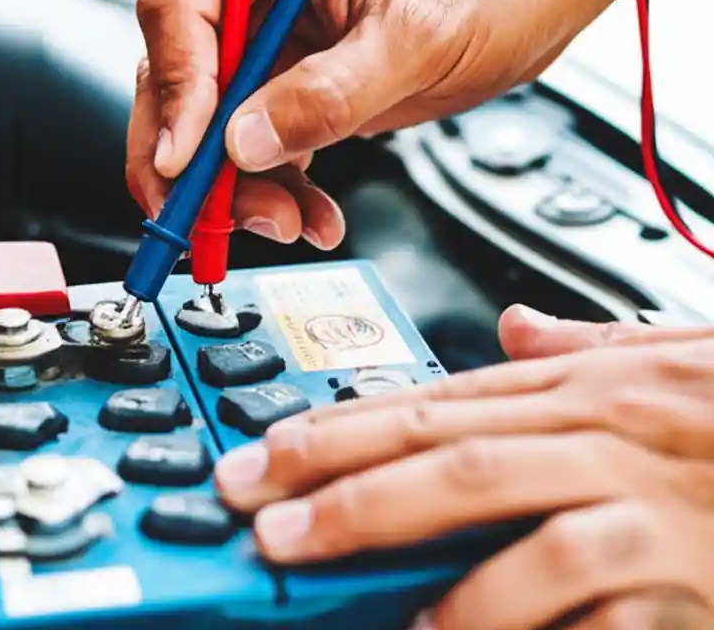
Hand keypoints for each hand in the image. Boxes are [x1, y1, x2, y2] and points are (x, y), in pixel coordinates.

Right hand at [126, 0, 623, 244]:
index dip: (175, 89)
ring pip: (212, 129)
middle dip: (191, 159)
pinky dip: (275, 193)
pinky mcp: (294, 91)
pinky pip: (258, 151)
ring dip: (236, 190)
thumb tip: (246, 145)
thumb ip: (327, 93)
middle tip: (204, 218)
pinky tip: (308, 215)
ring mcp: (273, 47)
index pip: (182, 11)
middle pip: (180, 79)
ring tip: (285, 223)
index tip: (186, 158)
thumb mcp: (415, 36)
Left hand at [213, 305, 713, 627]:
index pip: (441, 400)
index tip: (266, 453)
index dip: (341, 426)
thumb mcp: (686, 361)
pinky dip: (520, 628)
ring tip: (339, 586)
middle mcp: (615, 435)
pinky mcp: (694, 579)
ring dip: (417, 559)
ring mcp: (658, 507)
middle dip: (342, 484)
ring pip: (515, 521)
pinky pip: (595, 611)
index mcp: (598, 388)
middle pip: (451, 452)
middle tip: (259, 517)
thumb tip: (513, 329)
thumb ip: (594, 347)